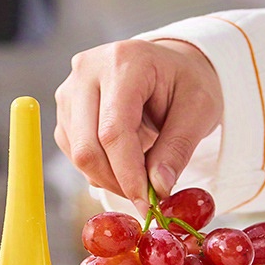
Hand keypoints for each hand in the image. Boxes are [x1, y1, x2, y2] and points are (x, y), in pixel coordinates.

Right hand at [54, 38, 222, 215]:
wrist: (167, 66)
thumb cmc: (184, 83)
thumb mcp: (199, 110)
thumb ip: (178, 149)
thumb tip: (157, 188)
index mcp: (123, 62)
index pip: (113, 131)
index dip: (128, 174)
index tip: (146, 203)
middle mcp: (86, 72)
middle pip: (88, 147)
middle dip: (117, 182)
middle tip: (145, 198)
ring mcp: (69, 92)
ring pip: (79, 156)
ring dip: (109, 177)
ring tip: (141, 169)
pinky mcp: (64, 113)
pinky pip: (75, 155)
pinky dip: (99, 169)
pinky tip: (123, 160)